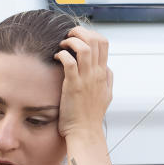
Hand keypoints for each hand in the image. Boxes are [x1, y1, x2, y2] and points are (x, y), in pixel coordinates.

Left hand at [53, 23, 112, 139]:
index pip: (104, 43)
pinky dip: (62, 55)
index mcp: (103, 73)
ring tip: (62, 45)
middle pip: (95, 40)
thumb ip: (107, 79)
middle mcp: (96, 73)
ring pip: (84, 48)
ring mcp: (86, 79)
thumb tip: (106, 67)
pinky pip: (69, 62)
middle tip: (68, 35)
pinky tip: (56, 57)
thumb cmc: (91, 116)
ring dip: (71, 41)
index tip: (78, 37)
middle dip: (80, 32)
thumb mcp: (106, 95)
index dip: (90, 33)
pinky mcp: (73, 86)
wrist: (85, 132)